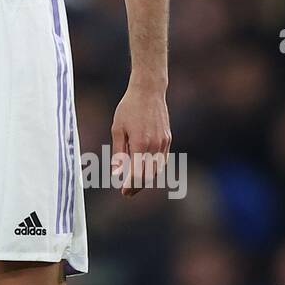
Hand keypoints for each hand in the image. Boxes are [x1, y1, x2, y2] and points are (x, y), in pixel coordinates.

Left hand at [110, 82, 170, 196]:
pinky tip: (144, 170)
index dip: (130, 185)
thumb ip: (118, 153)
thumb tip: (116, 173)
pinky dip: (154, 169)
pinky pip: (162, 160)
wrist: (148, 91)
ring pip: (157, 169)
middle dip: (137, 186)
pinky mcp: (167, 139)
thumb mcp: (117, 129)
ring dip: (146, 179)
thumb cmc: (128, 108)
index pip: (137, 173)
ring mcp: (163, 142)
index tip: (123, 192)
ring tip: (134, 184)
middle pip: (148, 175)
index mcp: (140, 144)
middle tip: (127, 193)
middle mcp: (154, 145)